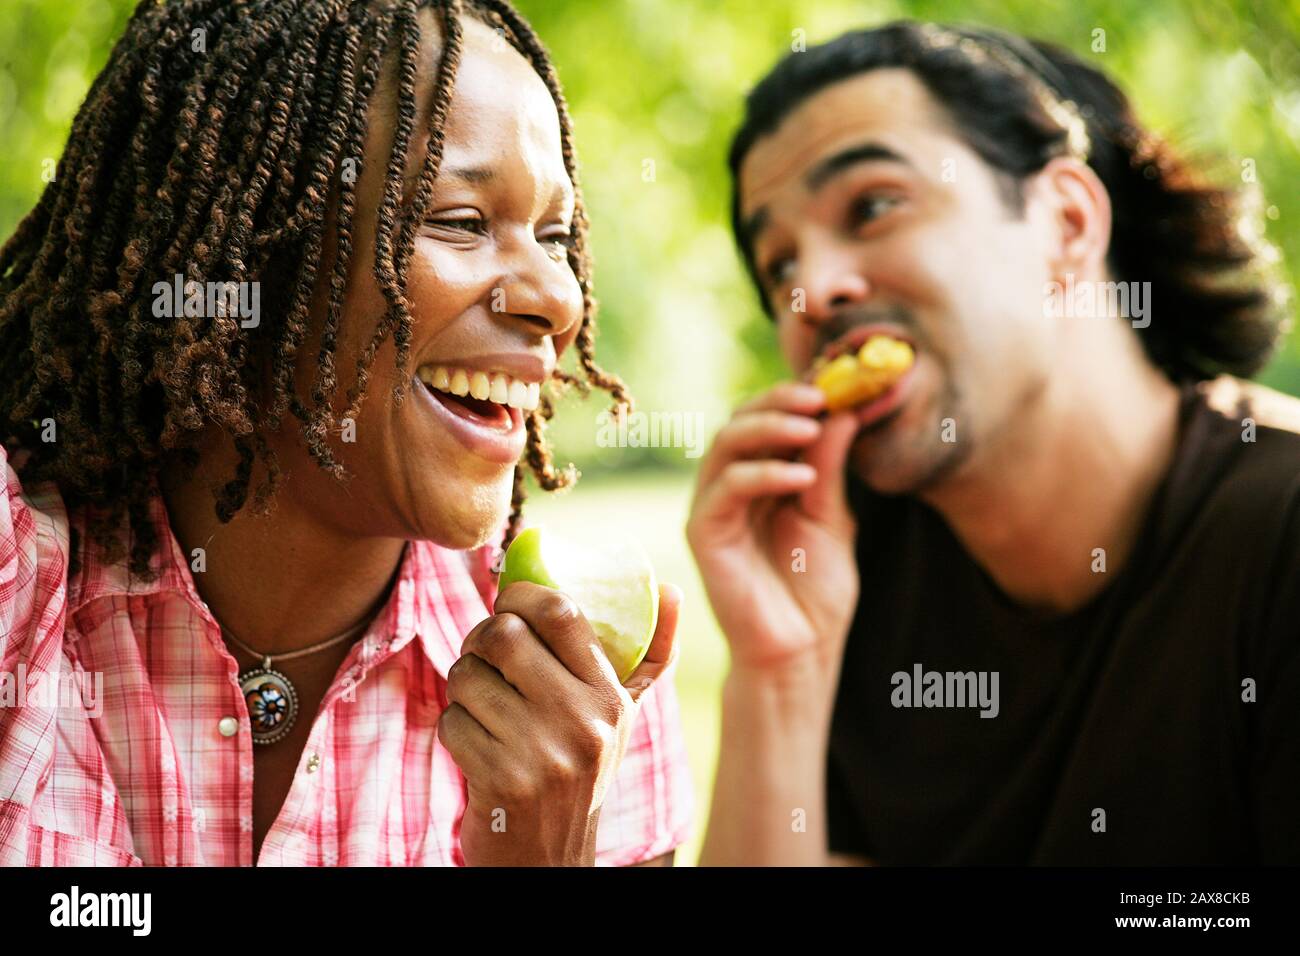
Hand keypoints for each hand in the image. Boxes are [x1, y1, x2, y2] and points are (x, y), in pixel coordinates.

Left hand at [439, 579, 680, 865]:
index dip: (521, 595)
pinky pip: (452, 721)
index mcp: (610, 697)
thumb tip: (673, 588)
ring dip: (462, 687)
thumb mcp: (621, 717)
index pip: (562, 613)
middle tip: (483, 655)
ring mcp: (542, 753)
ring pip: (467, 676)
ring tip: (482, 705)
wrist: (551, 858)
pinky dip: (455, 729)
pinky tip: (478, 746)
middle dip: (478, 640)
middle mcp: (583, 722)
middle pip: (503, 635)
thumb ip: (650, 656)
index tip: (508, 605)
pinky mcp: (502, 780)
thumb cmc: (581, 770)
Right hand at [687, 382, 860, 674]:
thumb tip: (842, 412)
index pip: (767, 420)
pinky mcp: (703, 533)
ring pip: (725, 443)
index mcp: (762, 479)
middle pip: (739, 421)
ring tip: (811, 426)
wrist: (800, 651)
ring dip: (768, 427)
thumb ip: (830, 468)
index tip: (836, 384)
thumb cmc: (815, 591)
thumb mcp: (833, 518)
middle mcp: (731, 487)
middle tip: (819, 396)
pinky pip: (725, 487)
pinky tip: (802, 477)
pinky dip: (763, 473)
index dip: (795, 397)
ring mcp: (713, 508)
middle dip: (778, 402)